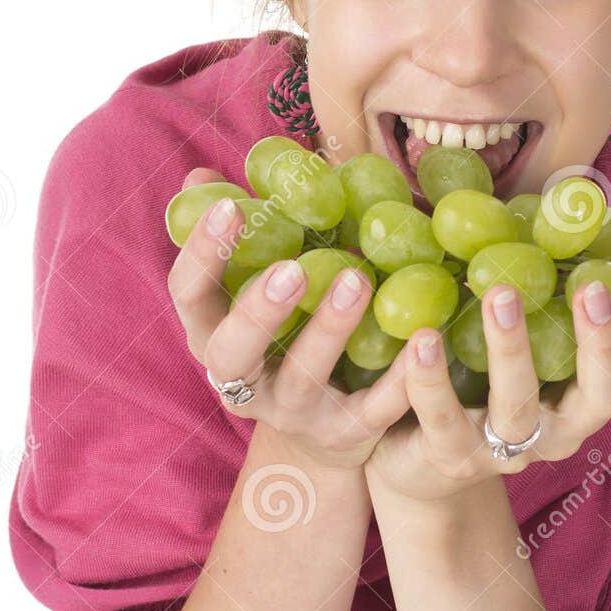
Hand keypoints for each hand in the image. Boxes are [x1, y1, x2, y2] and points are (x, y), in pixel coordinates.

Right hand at [167, 169, 411, 470]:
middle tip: (292, 269)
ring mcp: (293, 412)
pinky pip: (372, 409)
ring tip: (357, 279)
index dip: (202, 256)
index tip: (231, 208)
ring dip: (327, 329)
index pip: (188, 297)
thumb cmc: (282, 337)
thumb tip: (203, 174)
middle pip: (232, 352)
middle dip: (258, 311)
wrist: (320, 436)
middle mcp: (242, 381)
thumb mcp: (254, 289)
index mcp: (213, 336)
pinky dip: (398, 377)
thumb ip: (237, 235)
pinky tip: (421, 336)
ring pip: (302, 377)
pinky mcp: (346, 433)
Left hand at [363, 239, 610, 503]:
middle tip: (590, 286)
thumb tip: (553, 204)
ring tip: (500, 293)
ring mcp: (508, 450)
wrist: (417, 460)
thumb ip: (539, 287)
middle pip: (605, 394)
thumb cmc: (478, 377)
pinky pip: (444, 419)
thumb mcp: (518, 333)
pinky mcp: (452, 457)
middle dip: (602, 340)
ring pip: (520, 407)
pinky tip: (421, 337)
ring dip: (513, 349)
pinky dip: (432, 379)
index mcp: (586, 390)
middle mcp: (562, 427)